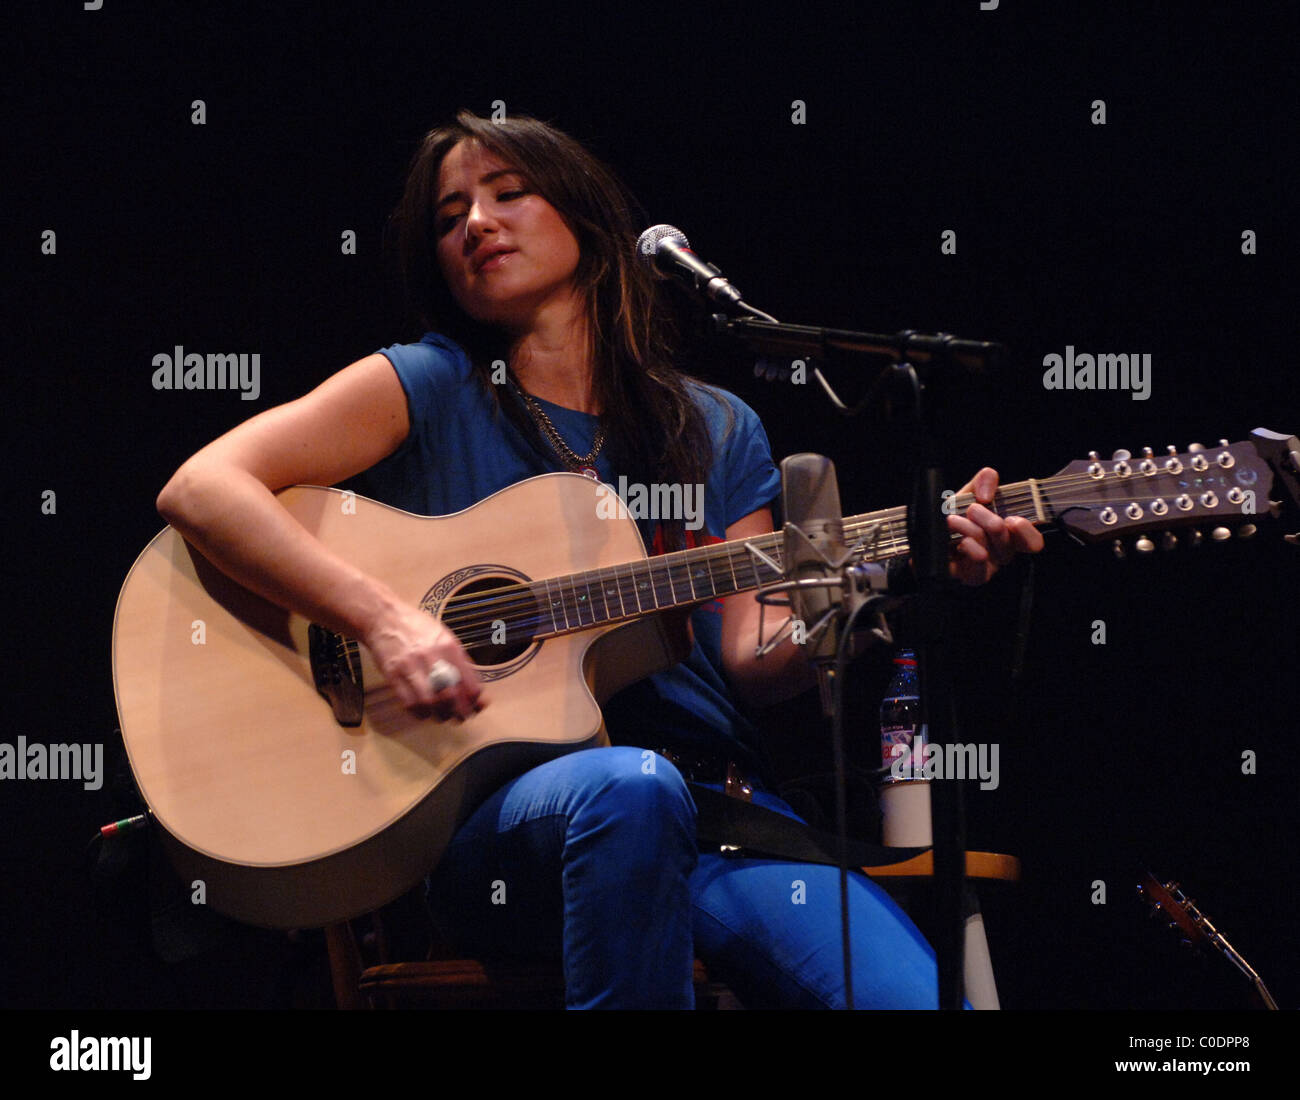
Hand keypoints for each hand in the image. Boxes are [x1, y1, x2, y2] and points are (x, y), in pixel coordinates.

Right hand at [363, 604, 484, 720]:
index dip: (474, 701)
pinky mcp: (393, 675)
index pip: (469, 682)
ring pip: (429, 702)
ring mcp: (410, 666)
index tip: (475, 706)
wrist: (384, 618)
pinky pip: (408, 703)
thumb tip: (474, 689)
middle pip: (450, 695)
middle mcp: (431, 657)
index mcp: (449, 647)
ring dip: (439, 715)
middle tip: (461, 717)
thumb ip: (460, 661)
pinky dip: (420, 713)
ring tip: (443, 716)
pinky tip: (424, 712)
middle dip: (459, 712)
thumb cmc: (417, 628)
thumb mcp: (445, 637)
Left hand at [947, 467, 1043, 585]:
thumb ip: (982, 481)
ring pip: (990, 554)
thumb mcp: (967, 495)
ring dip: (972, 532)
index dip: (1027, 532)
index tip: (1013, 520)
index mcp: (1006, 534)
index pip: (1031, 542)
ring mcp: (984, 568)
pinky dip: (971, 551)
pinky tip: (961, 542)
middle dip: (990, 522)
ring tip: (953, 520)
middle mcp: (998, 554)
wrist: (922, 535)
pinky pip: (978, 571)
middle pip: (1008, 544)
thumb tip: (989, 476)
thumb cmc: (950, 518)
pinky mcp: (966, 577)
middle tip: (972, 509)